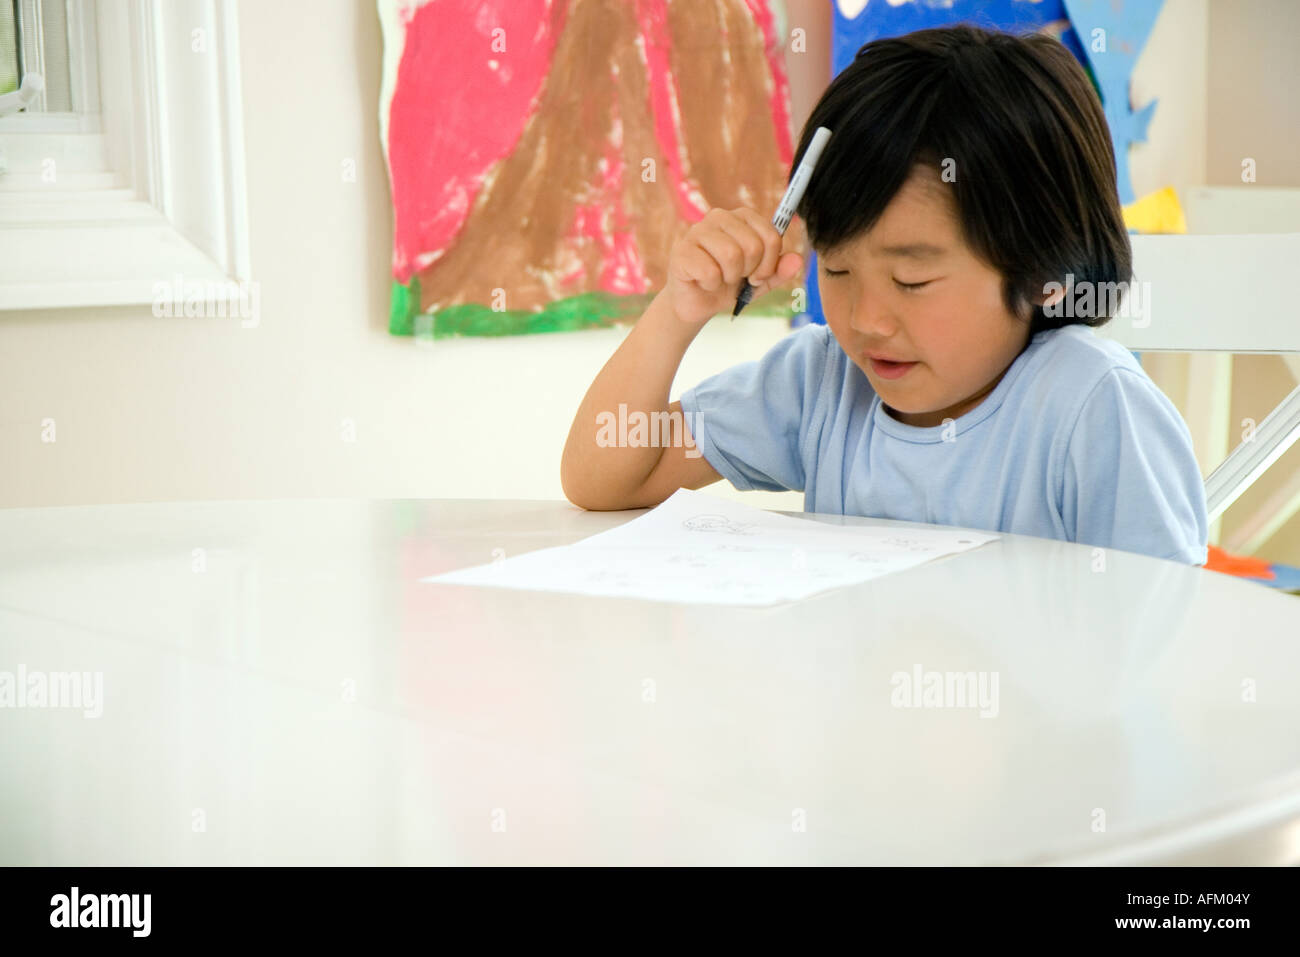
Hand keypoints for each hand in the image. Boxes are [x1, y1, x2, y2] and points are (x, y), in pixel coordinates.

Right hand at [665, 207, 804, 323]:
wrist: (697, 303)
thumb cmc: (729, 285)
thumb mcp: (760, 281)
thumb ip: (779, 270)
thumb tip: (797, 260)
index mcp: (743, 217)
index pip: (771, 236)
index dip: (769, 264)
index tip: (758, 276)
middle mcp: (720, 217)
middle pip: (752, 246)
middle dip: (748, 272)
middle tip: (736, 278)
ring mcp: (698, 231)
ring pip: (731, 256)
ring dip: (729, 278)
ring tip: (720, 278)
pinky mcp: (681, 251)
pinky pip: (709, 271)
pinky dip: (711, 285)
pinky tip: (704, 282)